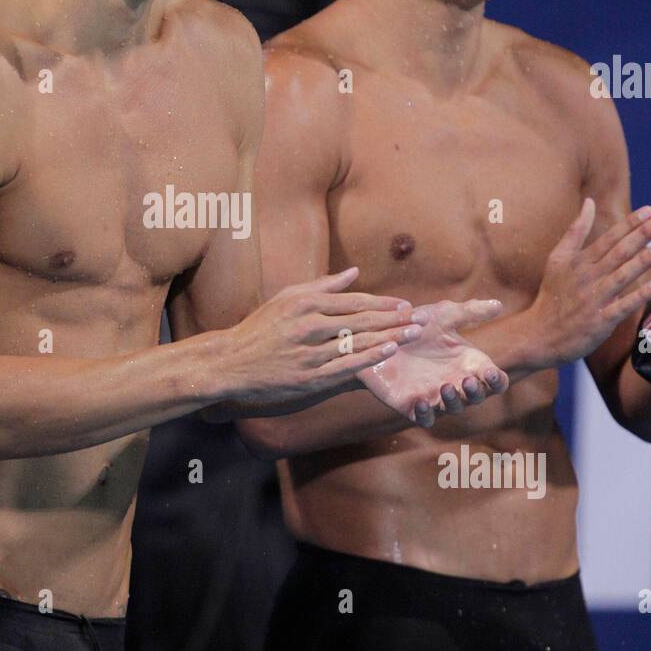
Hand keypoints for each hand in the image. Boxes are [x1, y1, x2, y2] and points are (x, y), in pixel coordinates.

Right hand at [225, 266, 425, 410]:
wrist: (230, 362)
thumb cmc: (259, 329)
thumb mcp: (285, 298)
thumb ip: (322, 286)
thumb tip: (354, 272)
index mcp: (304, 302)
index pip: (353, 301)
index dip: (383, 303)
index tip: (405, 305)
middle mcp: (307, 324)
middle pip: (360, 319)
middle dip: (394, 318)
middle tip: (420, 318)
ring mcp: (307, 352)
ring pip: (356, 342)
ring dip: (388, 336)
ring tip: (412, 333)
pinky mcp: (306, 377)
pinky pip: (344, 366)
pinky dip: (368, 358)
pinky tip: (387, 352)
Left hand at [358, 298, 508, 427]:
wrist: (379, 336)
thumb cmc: (415, 325)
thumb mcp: (442, 315)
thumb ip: (469, 311)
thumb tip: (499, 304)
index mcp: (469, 364)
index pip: (494, 380)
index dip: (496, 380)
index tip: (490, 372)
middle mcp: (456, 383)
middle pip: (477, 397)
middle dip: (476, 392)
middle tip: (467, 381)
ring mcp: (436, 396)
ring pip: (453, 408)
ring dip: (453, 401)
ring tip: (445, 386)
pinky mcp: (412, 406)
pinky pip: (424, 418)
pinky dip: (425, 414)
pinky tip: (421, 402)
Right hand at [529, 199, 650, 365]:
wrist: (538, 334)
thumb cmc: (551, 295)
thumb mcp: (557, 259)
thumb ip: (576, 231)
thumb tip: (589, 202)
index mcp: (578, 262)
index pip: (608, 238)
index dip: (629, 224)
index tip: (648, 210)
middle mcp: (587, 278)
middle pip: (618, 253)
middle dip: (640, 236)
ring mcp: (594, 299)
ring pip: (622, 276)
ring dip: (643, 262)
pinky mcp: (600, 320)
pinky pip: (624, 305)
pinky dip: (640, 294)